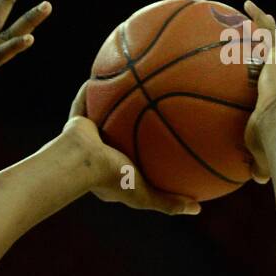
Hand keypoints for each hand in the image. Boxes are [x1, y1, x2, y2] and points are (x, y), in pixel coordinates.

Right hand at [60, 83, 199, 213]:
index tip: (169, 136)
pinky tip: (113, 65)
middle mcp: (103, 149)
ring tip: (136, 78)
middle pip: (125, 128)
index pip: (139, 154)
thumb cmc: (111, 179)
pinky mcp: (77, 119)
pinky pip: (89, 96)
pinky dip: (97, 85)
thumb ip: (169, 202)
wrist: (79, 163)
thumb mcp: (145, 194)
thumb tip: (197, 210)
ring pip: (107, 111)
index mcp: (116, 167)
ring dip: (117, 96)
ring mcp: (89, 133)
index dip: (152, 146)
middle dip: (138, 116)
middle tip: (159, 102)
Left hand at [242, 1, 275, 183]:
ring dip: (267, 27)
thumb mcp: (265, 154)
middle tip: (271, 45)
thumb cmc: (274, 144)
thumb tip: (259, 180)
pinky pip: (265, 29)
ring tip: (258, 15)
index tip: (275, 84)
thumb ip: (261, 164)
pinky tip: (247, 4)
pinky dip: (257, 16)